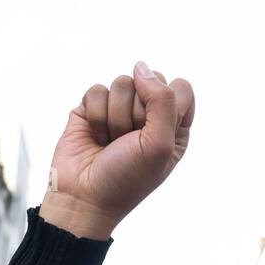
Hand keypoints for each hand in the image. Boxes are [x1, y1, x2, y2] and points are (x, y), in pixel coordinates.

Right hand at [40, 62, 194, 240]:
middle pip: (151, 80)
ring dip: (115, 118)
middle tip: (129, 141)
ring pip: (122, 82)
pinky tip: (95, 138)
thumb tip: (141, 67)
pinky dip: (95, 116)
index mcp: (174, 127)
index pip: (181, 88)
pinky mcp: (93, 108)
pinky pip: (97, 90)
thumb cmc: (127, 179)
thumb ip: (162, 101)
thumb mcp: (159, 146)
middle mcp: (149, 116)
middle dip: (138, 113)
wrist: (84, 198)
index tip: (155, 133)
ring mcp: (120, 110)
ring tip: (111, 142)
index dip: (166, 105)